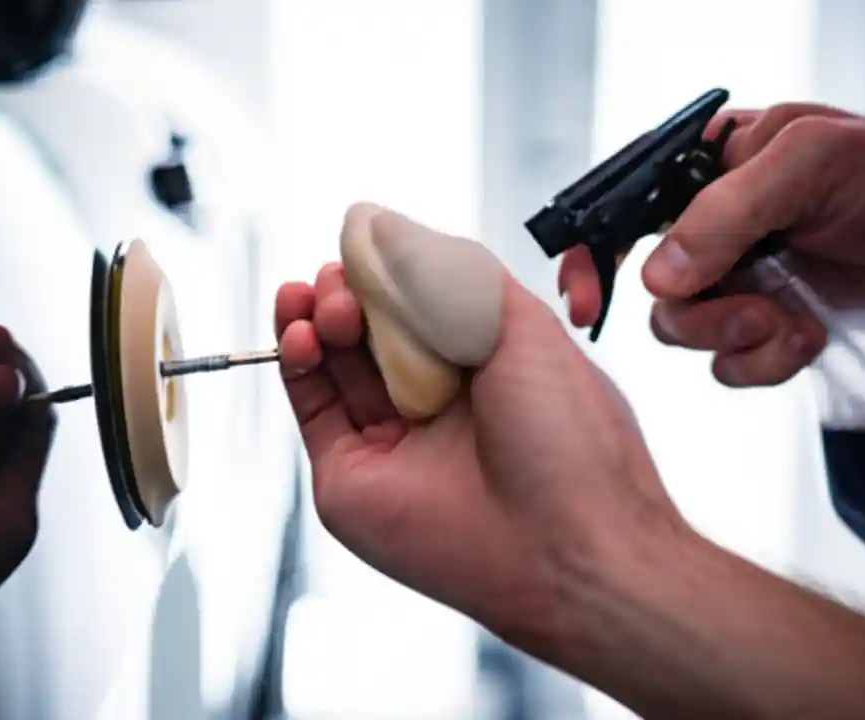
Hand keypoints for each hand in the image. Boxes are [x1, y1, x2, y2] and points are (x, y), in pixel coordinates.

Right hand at [275, 263, 689, 653]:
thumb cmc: (570, 442)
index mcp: (481, 368)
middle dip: (346, 293)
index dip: (385, 273)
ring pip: (332, 364)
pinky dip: (295, 361)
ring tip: (322, 303)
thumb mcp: (523, 326)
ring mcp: (390, 442)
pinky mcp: (349, 476)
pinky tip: (303, 331)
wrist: (567, 543)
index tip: (366, 249)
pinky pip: (311, 408)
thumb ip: (453, 274)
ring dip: (315, 318)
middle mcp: (433, 404)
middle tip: (344, 284)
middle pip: (366, 330)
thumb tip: (387, 231)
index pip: (414, 304)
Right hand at [561, 102, 864, 385]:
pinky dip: (766, 364)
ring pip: (686, 331)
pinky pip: (730, 365)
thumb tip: (656, 276)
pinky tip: (810, 336)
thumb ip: (724, 213)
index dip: (592, 257)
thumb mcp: (809, 164)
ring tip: (794, 322)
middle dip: (697, 314)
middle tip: (753, 313)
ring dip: (737, 339)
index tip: (587, 303)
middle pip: (652, 287)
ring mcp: (744, 279)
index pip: (623, 210)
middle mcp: (717, 226)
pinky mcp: (772, 325)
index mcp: (712, 170)